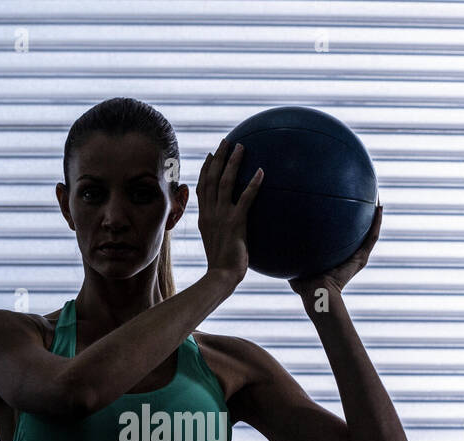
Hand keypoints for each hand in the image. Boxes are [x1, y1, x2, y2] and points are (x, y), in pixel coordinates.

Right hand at [198, 138, 263, 285]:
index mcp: (204, 217)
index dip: (205, 169)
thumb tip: (229, 226)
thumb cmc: (222, 264)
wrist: (220, 276)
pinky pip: (245, 198)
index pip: (202, 187)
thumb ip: (220, 229)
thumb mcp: (216, 242)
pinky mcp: (235, 222)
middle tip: (226, 142)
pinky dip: (253, 184)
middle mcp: (210, 213)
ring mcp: (221, 216)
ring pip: (225, 182)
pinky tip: (261, 172)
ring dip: (233, 162)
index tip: (210, 155)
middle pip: (211, 178)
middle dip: (218, 157)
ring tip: (241, 147)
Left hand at [288, 203, 381, 299]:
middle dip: (365, 220)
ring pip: (371, 234)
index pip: (344, 239)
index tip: (346, 210)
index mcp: (337, 258)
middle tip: (367, 202)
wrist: (317, 292)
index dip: (347, 227)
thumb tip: (277, 236)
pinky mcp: (361, 258)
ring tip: (378, 200)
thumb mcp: (296, 263)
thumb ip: (290, 250)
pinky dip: (377, 223)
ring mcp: (358, 258)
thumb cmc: (305, 284)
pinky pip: (372, 238)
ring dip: (376, 218)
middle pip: (360, 235)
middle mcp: (350, 257)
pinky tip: (380, 208)